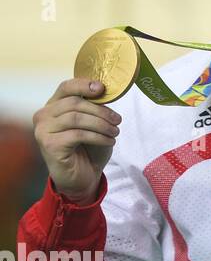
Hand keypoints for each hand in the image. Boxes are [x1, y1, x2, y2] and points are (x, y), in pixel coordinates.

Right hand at [32, 79, 120, 203]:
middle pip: (75, 103)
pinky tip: (108, 141)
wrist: (82, 176)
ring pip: (77, 118)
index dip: (84, 84)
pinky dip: (98, 137)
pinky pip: (78, 134)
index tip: (102, 88)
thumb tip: (103, 90)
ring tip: (114, 133)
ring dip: (102, 125)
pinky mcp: (49, 145)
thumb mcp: (93, 122)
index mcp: (54, 105)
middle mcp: (43, 115)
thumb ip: (93, 106)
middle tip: (118, 121)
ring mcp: (43, 130)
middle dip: (101, 111)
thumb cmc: (88, 147)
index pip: (66, 87)